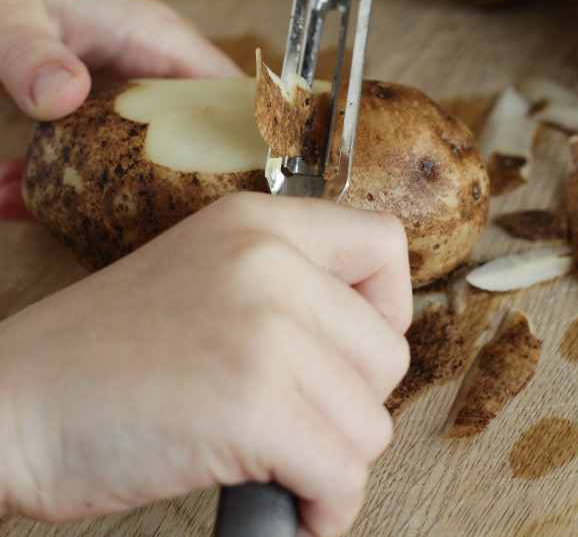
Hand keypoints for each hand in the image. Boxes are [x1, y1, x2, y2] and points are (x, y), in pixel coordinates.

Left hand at [0, 0, 239, 217]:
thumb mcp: (13, 18)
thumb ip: (34, 57)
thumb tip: (64, 98)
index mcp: (157, 39)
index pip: (230, 92)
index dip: (251, 141)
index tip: (251, 194)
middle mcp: (153, 70)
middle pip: (204, 135)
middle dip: (193, 185)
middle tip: (172, 231)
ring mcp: (128, 96)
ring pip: (158, 153)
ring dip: (124, 192)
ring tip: (90, 230)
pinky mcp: (100, 115)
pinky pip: (106, 156)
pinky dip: (71, 184)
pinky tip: (20, 200)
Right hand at [0, 193, 411, 536]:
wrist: (15, 400)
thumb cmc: (107, 354)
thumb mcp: (207, 275)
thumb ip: (287, 286)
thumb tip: (370, 336)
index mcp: (259, 222)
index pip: (385, 244)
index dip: (386, 308)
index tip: (350, 350)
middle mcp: (268, 260)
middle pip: (387, 352)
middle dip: (350, 404)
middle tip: (293, 418)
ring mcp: (262, 329)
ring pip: (371, 422)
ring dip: (331, 460)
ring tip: (273, 458)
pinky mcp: (251, 406)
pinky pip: (341, 475)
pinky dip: (322, 507)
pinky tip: (285, 503)